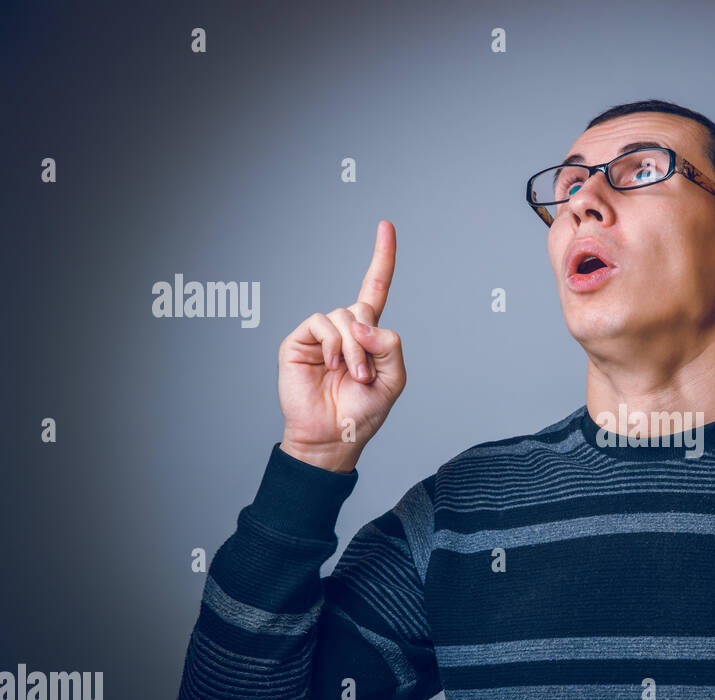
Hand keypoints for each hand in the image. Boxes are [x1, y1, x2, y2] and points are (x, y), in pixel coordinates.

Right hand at [277, 221, 405, 471]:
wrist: (333, 436)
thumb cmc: (364, 411)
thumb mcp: (394, 379)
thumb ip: (390, 346)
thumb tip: (361, 322)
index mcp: (368, 335)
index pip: (374, 288)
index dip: (382, 258)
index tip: (386, 226)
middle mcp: (344, 329)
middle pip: (363, 311)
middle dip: (369, 344)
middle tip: (364, 376)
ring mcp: (320, 334)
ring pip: (344, 318)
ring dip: (353, 349)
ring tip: (350, 376)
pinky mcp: (299, 341)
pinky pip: (321, 324)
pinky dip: (332, 344)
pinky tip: (330, 365)